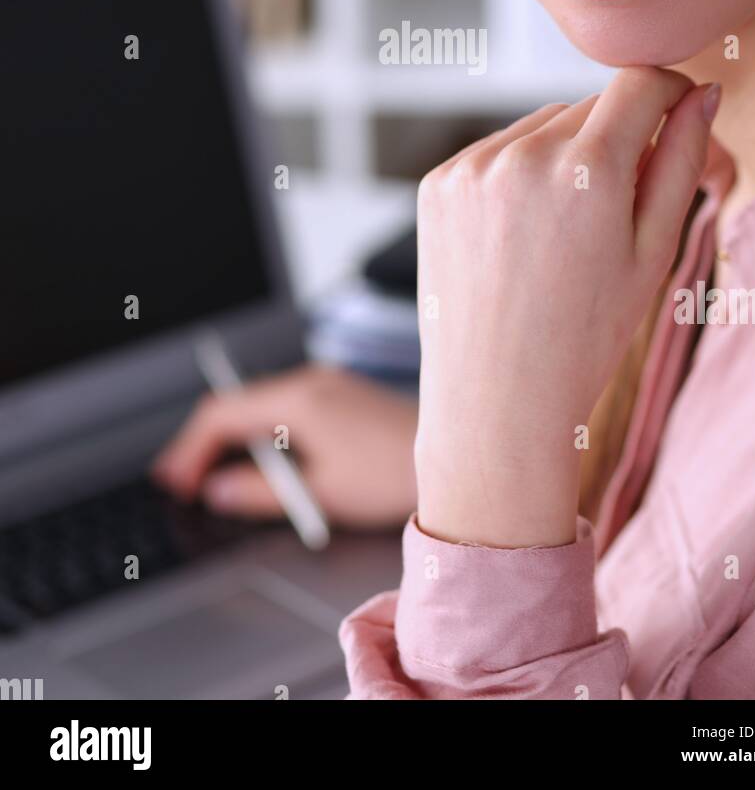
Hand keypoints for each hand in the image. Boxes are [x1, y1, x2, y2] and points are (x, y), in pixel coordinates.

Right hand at [149, 362, 417, 528]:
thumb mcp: (319, 493)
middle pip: (236, 404)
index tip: (175, 480)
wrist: (457, 456)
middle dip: (205, 442)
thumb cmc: (394, 474)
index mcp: (297, 399)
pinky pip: (285, 405)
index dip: (190, 448)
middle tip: (185, 480)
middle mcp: (309, 381)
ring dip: (233, 437)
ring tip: (216, 474)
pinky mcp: (341, 394)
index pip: (221, 414)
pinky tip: (263, 459)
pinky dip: (262, 430)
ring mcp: (327, 383)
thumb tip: (218, 490)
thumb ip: (261, 493)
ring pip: (260, 403)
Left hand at [413, 67, 720, 548]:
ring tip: (562, 235)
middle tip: (615, 215)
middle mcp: (522, 154)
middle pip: (590, 107)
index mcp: (588, 170)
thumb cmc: (586, 337)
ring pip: (542, 128)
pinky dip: (517, 174)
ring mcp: (471, 167)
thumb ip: (681, 161)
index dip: (670, 93)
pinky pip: (496, 152)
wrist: (496, 400)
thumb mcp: (653, 252)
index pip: (641, 82)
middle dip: (615, 140)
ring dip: (563, 156)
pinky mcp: (438, 182)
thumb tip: (703, 94)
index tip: (679, 114)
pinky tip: (521, 237)